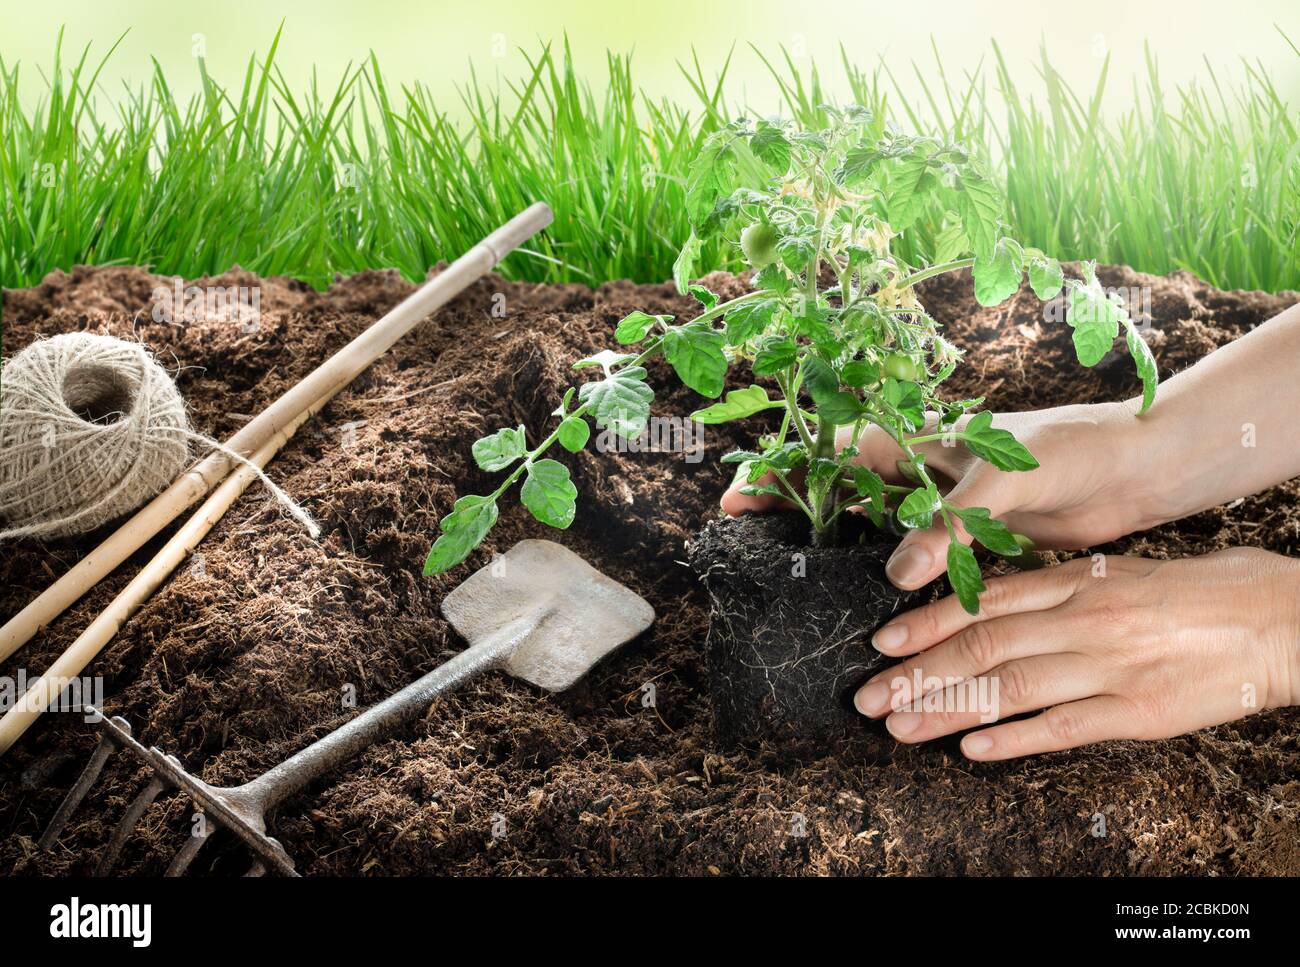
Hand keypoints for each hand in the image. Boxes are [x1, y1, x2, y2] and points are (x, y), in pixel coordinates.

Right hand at [723, 400, 1165, 589]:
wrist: (1138, 473)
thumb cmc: (1075, 450)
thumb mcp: (1007, 479)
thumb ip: (950, 523)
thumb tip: (896, 574)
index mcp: (921, 441)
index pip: (834, 451)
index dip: (785, 470)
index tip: (740, 496)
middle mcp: (922, 475)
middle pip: (839, 491)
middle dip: (791, 508)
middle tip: (745, 539)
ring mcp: (944, 511)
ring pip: (873, 531)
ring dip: (836, 551)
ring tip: (794, 579)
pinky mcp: (971, 546)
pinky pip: (919, 566)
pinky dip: (892, 584)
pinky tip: (870, 605)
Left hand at [852, 548, 1299, 759]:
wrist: (1281, 618)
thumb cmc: (1202, 590)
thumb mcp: (1120, 571)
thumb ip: (1058, 588)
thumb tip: (995, 604)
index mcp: (1077, 580)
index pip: (983, 602)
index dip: (925, 624)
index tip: (882, 642)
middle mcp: (1084, 620)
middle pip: (982, 649)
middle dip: (917, 675)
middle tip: (870, 698)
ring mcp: (1110, 666)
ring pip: (1009, 690)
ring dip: (947, 711)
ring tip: (901, 728)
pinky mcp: (1140, 711)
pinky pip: (1064, 727)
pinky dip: (1014, 740)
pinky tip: (972, 750)